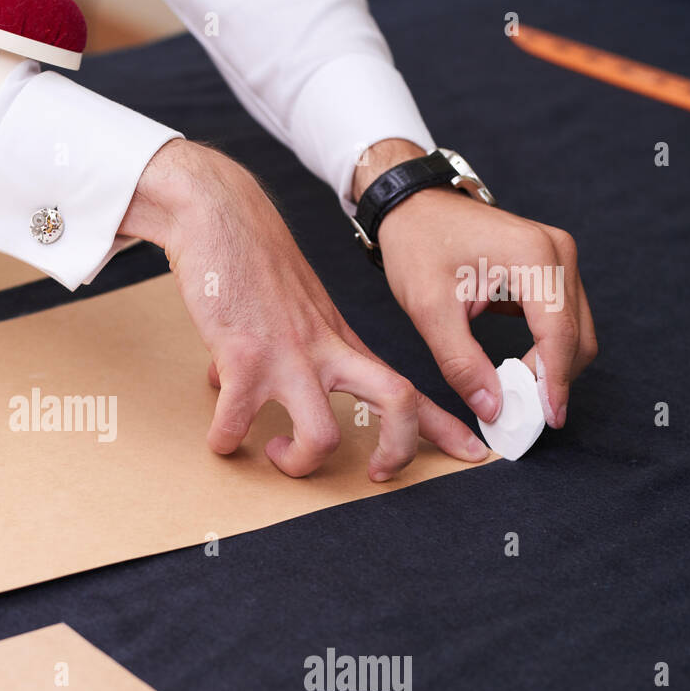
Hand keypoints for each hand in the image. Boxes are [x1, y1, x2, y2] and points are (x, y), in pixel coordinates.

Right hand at [120, 139, 488, 481]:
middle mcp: (327, 349)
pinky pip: (236, 425)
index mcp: (343, 340)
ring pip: (323, 436)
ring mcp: (290, 355)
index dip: (444, 425)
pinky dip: (225, 441)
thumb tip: (233, 382)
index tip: (471, 452)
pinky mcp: (245, 357)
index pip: (409, 386)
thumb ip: (274, 348)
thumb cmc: (247, 258)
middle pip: (397, 404)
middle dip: (399, 451)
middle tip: (376, 476)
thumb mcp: (286, 307)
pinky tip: (219, 437)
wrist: (218, 213)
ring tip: (277, 452)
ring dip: (300, 462)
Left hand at [359, 140, 598, 428]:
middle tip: (521, 416)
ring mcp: (558, 258)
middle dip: (553, 380)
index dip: (554, 383)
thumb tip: (494, 409)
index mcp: (534, 257)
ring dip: (550, 367)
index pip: (560, 335)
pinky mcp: (549, 267)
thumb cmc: (417, 246)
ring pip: (574, 331)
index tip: (545, 421)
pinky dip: (544, 350)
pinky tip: (514, 372)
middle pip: (577, 336)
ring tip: (513, 396)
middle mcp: (558, 253)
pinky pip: (560, 319)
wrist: (412, 208)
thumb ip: (461, 363)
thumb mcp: (429, 309)